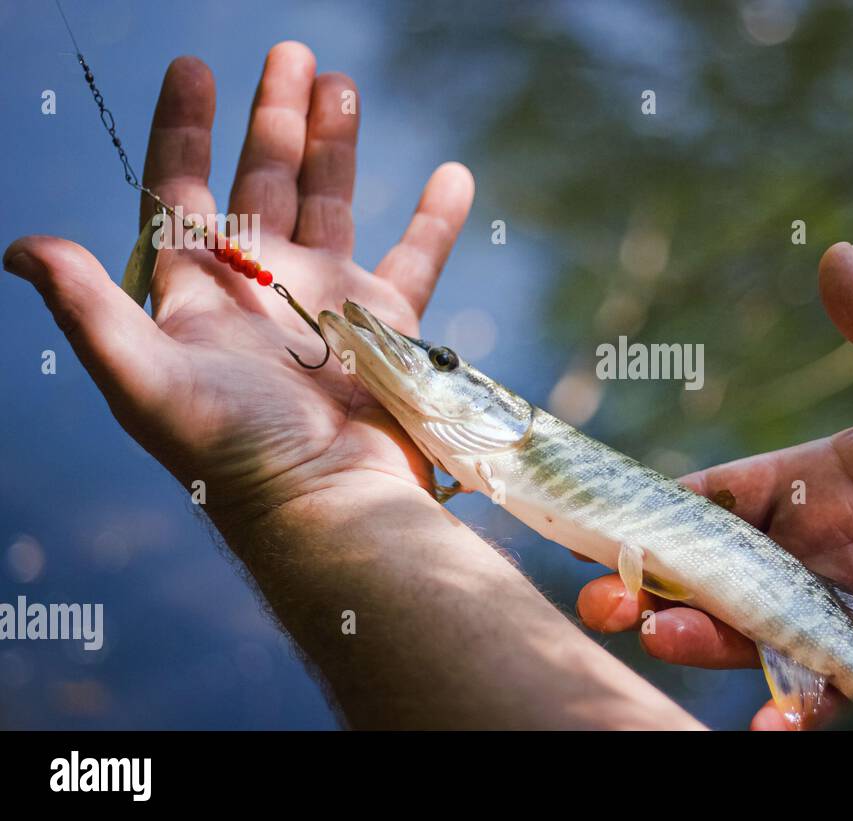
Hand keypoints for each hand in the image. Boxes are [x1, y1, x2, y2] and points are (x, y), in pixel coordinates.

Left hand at [4, 43, 473, 534]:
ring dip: (335, 144)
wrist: (328, 503)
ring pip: (332, 202)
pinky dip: (435, 219)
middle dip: (272, 115)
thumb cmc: (232, 453)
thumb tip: (19, 245)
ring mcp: (328, 302)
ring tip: (341, 83)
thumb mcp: (145, 380)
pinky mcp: (387, 325)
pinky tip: (451, 174)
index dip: (182, 129)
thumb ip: (89, 309)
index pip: (181, 191)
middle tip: (289, 50)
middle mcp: (263, 287)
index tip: (188, 66)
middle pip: (263, 180)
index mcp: (201, 292)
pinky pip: (416, 258)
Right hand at [577, 242, 852, 729]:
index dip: (654, 514)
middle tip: (606, 603)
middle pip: (713, 577)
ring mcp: (850, 615)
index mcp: (816, 488)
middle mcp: (820, 556)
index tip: (594, 526)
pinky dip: (791, 716)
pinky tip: (771, 721)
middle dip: (651, 590)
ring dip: (700, 643)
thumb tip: (833, 251)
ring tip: (665, 639)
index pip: (715, 502)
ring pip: (751, 638)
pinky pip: (826, 697)